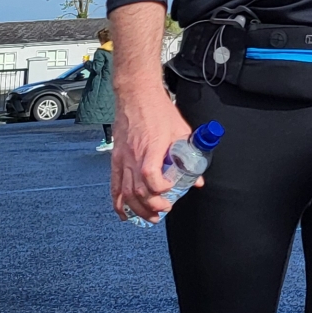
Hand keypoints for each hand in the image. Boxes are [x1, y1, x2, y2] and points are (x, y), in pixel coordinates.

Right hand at [111, 83, 192, 222]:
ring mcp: (122, 158)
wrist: (137, 95)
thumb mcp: (181, 130)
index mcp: (151, 147)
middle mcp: (133, 156)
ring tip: (150, 217)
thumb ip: (190, 155)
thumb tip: (198, 178)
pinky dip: (118, 203)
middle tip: (165, 210)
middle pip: (137, 191)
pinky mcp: (116, 159)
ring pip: (124, 193)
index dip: (161, 189)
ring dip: (137, 209)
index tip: (172, 189)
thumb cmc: (158, 109)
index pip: (150, 176)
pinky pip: (114, 186)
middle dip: (152, 206)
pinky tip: (125, 213)